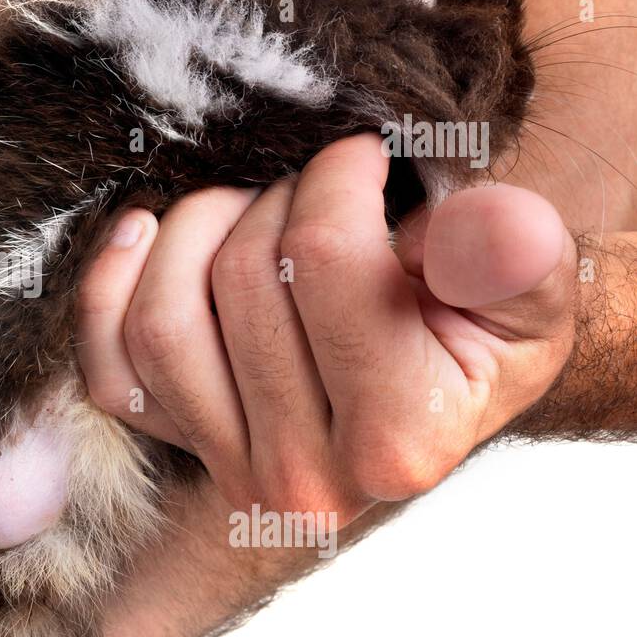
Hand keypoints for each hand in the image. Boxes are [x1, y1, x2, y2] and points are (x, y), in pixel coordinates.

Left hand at [76, 133, 577, 528]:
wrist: (440, 388)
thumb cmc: (480, 329)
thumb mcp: (529, 291)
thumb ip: (510, 257)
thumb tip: (456, 232)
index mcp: (400, 440)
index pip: (325, 260)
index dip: (337, 177)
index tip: (363, 158)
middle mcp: (304, 478)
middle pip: (240, 280)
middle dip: (273, 199)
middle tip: (309, 187)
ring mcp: (228, 469)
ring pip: (160, 322)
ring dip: (193, 230)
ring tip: (245, 207)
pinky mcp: (176, 446)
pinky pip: (107, 366)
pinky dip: (111, 287)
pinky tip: (147, 233)